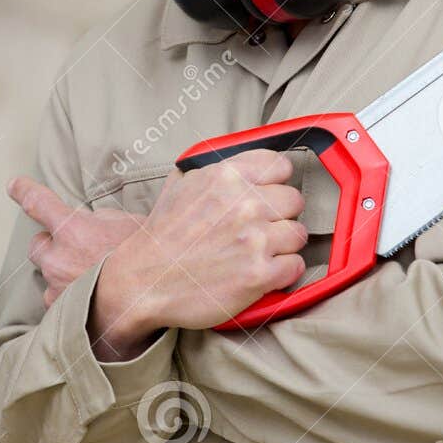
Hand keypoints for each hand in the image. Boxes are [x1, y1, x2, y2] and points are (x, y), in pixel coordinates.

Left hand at [9, 176, 143, 307]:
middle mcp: (58, 259)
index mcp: (72, 230)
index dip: (24, 191)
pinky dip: (71, 301)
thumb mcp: (128, 223)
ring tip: (92, 280)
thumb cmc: (147, 258)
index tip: (13, 186)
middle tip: (76, 250)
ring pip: (48, 277)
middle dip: (51, 246)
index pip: (38, 203)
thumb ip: (101, 220)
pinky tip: (94, 302)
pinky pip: (59, 303)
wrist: (154, 298)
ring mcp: (58, 289)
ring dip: (62, 275)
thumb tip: (92, 222)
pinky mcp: (64, 314)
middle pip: (38, 245)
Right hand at [90, 149, 307, 360]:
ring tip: (261, 252)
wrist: (144, 279)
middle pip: (295, 200)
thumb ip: (213, 169)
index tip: (269, 194)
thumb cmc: (161, 235)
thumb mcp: (180, 184)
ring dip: (284, 244)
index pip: (280, 165)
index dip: (276, 182)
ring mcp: (254, 240)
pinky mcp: (259, 274)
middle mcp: (244, 204)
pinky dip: (283, 271)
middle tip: (262, 228)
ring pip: (299, 233)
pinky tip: (263, 271)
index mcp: (226, 176)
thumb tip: (242, 163)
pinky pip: (296, 265)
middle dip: (281, 214)